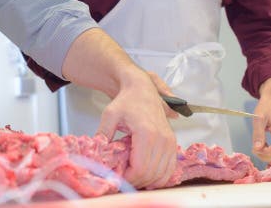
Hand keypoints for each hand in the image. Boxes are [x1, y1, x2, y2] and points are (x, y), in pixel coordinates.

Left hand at [96, 69, 177, 189]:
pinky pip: (170, 169)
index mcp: (146, 133)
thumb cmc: (126, 101)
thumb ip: (103, 133)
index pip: (140, 168)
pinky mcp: (173, 143)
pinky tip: (147, 174)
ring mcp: (170, 142)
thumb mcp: (110, 115)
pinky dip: (159, 176)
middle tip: (123, 178)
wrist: (142, 89)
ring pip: (161, 175)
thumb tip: (98, 153)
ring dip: (147, 181)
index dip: (128, 178)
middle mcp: (162, 139)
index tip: (117, 177)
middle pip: (150, 174)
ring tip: (133, 175)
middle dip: (136, 181)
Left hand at [252, 78, 270, 161]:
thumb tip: (257, 149)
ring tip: (257, 146)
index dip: (264, 153)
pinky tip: (263, 145)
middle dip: (265, 154)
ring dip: (267, 152)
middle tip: (254, 149)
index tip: (254, 150)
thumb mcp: (258, 118)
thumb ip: (258, 134)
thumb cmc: (266, 106)